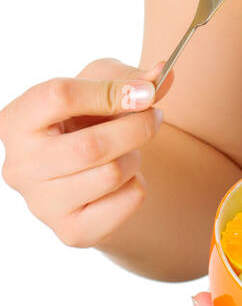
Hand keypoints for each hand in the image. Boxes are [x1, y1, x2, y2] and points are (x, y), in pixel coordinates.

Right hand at [0, 56, 173, 247]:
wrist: (88, 171)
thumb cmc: (89, 117)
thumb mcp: (102, 84)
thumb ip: (130, 76)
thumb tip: (161, 75)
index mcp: (17, 120)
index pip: (59, 97)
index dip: (110, 91)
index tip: (145, 92)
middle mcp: (20, 166)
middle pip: (90, 146)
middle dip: (137, 127)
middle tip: (155, 116)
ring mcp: (41, 204)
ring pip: (112, 174)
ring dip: (135, 156)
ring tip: (128, 150)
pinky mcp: (71, 231)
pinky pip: (127, 200)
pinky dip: (138, 184)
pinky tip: (122, 179)